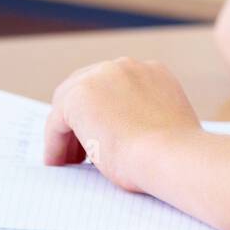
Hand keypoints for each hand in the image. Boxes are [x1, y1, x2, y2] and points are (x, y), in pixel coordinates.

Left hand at [44, 57, 203, 193]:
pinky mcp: (78, 96)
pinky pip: (57, 122)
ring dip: (66, 131)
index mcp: (153, 72)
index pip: (115, 86)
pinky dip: (55, 143)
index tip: (99, 136)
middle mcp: (127, 67)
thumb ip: (145, 117)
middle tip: (78, 148)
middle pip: (88, 86)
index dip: (103, 112)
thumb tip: (124, 134)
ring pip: (69, 103)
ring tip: (66, 159)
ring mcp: (101, 76)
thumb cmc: (174, 154)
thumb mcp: (165, 126)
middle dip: (80, 117)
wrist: (170, 155)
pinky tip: (58, 163)